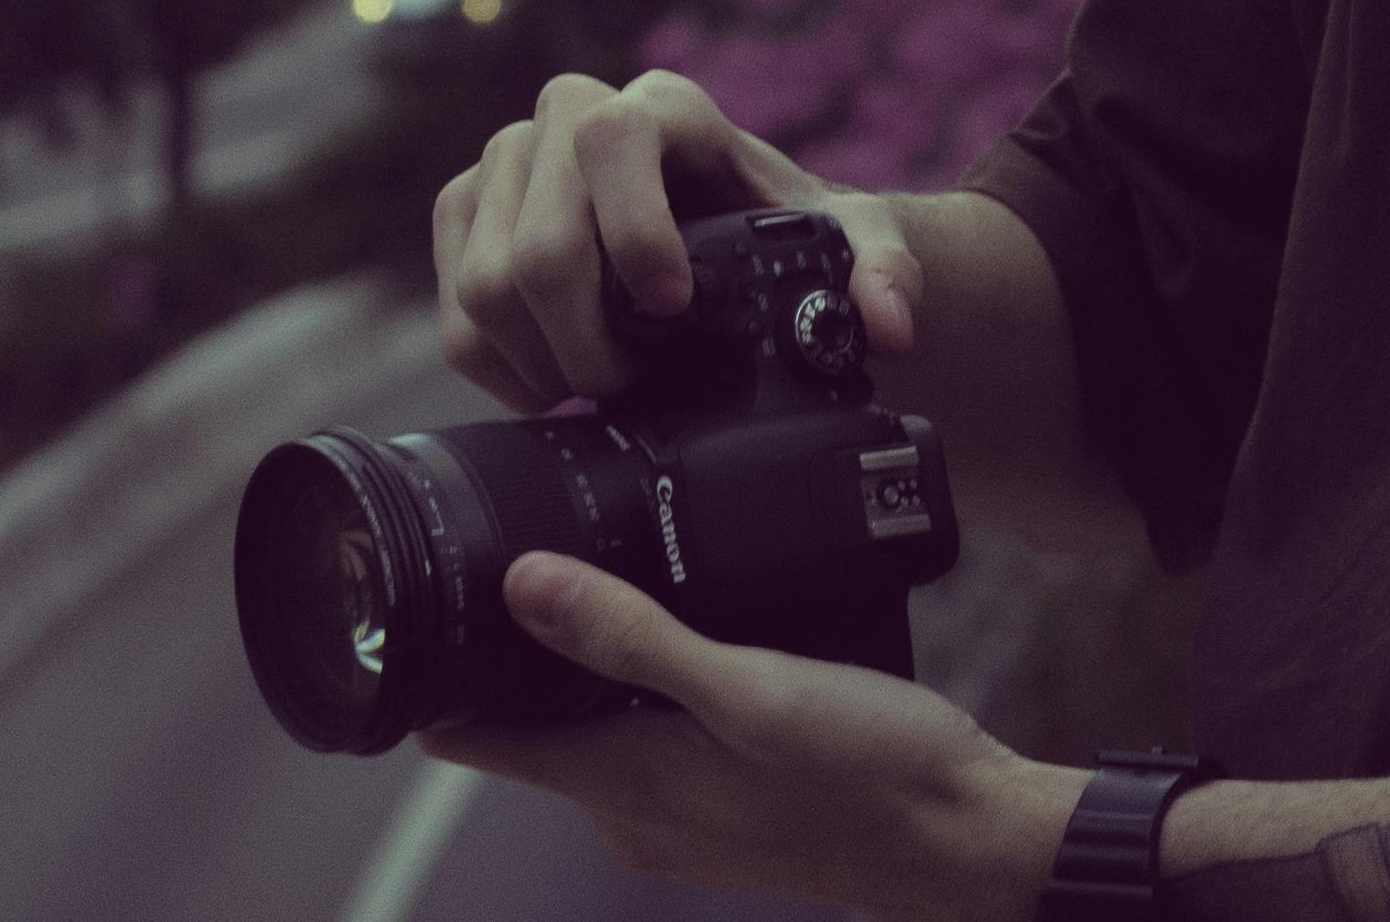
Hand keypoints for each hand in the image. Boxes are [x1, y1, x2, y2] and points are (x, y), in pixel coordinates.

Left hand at [419, 554, 1070, 921]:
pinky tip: (696, 636)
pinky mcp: (728, 807)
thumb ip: (633, 638)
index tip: (418, 604)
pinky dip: (651, 689)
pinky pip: (655, 740)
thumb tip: (524, 585)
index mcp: (622, 788)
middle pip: (534, 726)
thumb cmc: (870, 772)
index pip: (476, 740)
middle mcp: (637, 815)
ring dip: (591, 663)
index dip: (436, 676)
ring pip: (597, 728)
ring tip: (607, 574)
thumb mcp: (749, 689)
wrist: (971, 840)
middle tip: (526, 549)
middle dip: (520, 649)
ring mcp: (683, 818)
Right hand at [433, 68, 927, 412]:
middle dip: (587, 341)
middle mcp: (571, 112)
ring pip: (486, 283)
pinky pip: (454, 306)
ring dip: (542, 362)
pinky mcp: (466, 209)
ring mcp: (507, 159)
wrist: (725, 234)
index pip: (613, 144)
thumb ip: (886, 269)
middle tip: (632, 385)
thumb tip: (887, 323)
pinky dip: (499, 367)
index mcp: (662, 106)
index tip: (673, 310)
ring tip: (598, 385)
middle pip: (537, 240)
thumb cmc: (783, 231)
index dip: (634, 233)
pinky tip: (552, 380)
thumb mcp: (851, 240)